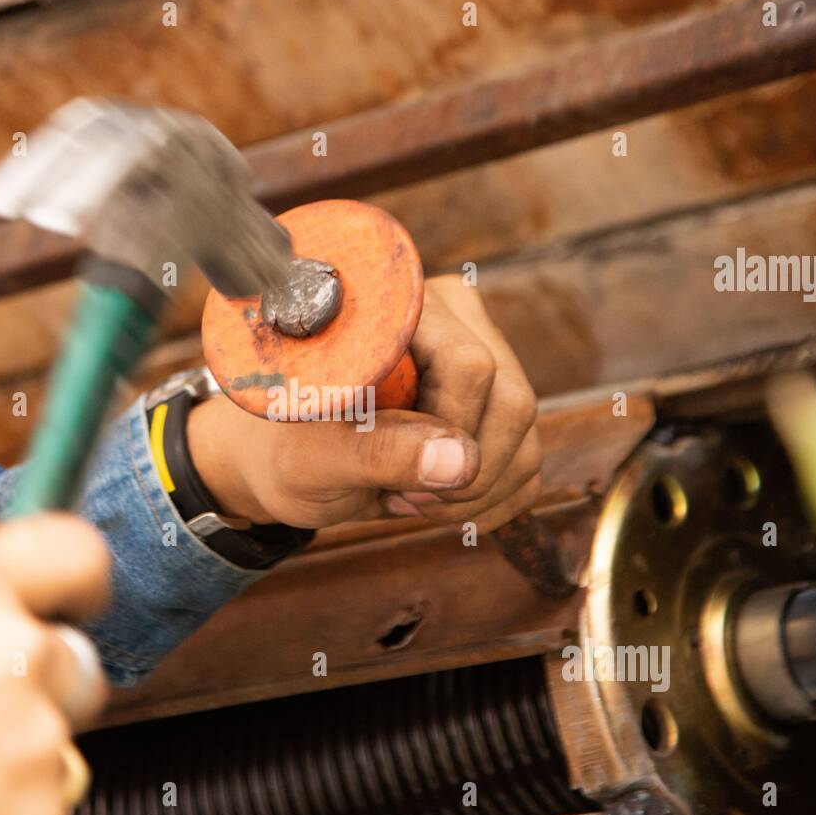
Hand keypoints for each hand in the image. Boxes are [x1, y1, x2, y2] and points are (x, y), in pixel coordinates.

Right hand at [0, 485, 110, 814]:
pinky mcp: (44, 802)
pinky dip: (8, 798)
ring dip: (15, 741)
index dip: (76, 575)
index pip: (77, 548)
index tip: (68, 597)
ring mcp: (36, 732)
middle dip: (32, 679)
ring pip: (55, 725)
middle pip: (70, 653)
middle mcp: (13, 650)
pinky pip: (45, 787)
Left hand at [189, 276, 540, 531]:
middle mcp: (458, 322)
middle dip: (464, 474)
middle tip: (401, 495)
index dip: (446, 430)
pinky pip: (529, 467)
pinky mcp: (499, 409)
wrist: (288, 462)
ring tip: (409, 497)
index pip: (469, 365)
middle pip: (513, 402)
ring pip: (527, 439)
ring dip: (475, 495)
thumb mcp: (312, 457)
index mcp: (405, 310)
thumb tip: (460, 462)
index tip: (393, 471)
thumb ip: (377, 452)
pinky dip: (490, 504)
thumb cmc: (286, 447)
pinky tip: (436, 502)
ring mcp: (489, 364)